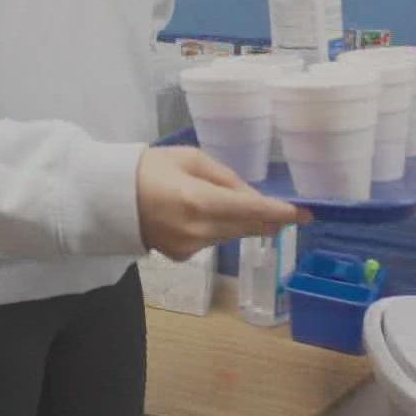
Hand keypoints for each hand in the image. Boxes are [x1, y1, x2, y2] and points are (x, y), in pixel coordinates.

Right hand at [136, 147, 309, 260]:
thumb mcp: (191, 158)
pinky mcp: (183, 257)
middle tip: (293, 214)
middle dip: (270, 219)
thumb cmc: (150, 168)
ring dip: (243, 223)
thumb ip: (226, 178)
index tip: (306, 214)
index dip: (281, 212)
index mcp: (199, 200)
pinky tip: (204, 216)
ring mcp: (190, 247)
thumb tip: (253, 196)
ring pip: (232, 235)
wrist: (108, 197)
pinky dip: (219, 229)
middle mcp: (198, 229)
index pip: (251, 209)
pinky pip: (214, 242)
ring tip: (242, 207)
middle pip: (248, 227)